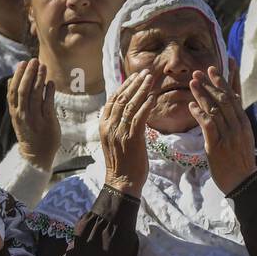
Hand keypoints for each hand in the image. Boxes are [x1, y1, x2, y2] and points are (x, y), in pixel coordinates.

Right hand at [7, 59, 58, 170]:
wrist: (36, 155)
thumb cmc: (29, 132)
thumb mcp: (18, 116)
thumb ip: (16, 99)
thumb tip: (12, 78)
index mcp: (15, 112)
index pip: (13, 91)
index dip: (17, 76)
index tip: (23, 63)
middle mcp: (23, 115)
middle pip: (24, 90)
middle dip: (29, 74)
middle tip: (34, 61)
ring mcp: (35, 119)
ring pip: (35, 95)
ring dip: (39, 79)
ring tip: (43, 66)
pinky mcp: (48, 123)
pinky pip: (48, 104)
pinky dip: (49, 92)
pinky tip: (50, 82)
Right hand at [99, 69, 161, 196]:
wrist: (122, 183)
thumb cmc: (122, 164)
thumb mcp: (115, 141)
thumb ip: (119, 126)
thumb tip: (129, 112)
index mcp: (104, 126)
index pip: (113, 100)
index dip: (124, 86)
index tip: (134, 77)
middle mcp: (109, 126)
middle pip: (122, 99)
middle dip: (134, 84)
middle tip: (145, 73)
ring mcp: (120, 132)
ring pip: (130, 105)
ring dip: (142, 90)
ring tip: (150, 79)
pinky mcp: (132, 139)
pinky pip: (139, 118)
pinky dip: (146, 106)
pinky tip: (152, 97)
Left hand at [190, 58, 256, 194]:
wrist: (244, 184)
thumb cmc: (241, 163)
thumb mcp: (242, 140)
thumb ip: (235, 124)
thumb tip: (228, 109)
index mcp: (244, 124)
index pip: (234, 97)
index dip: (223, 81)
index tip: (213, 70)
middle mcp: (238, 127)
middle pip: (223, 99)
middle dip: (210, 84)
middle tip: (198, 72)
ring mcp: (228, 136)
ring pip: (214, 109)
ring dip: (202, 94)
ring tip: (191, 83)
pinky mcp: (217, 147)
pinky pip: (208, 125)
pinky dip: (199, 114)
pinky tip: (191, 106)